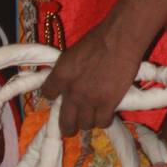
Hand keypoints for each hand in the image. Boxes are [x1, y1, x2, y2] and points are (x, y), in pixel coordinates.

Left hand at [41, 21, 142, 136]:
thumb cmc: (97, 39)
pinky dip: (104, 120)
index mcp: (60, 75)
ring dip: (89, 121)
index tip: (60, 98)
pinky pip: (103, 122)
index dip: (54, 97)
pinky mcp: (108, 104)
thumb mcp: (72, 54)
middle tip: (72, 126)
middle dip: (68, 126)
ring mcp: (90, 100)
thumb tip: (65, 83)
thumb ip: (66, 71)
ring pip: (85, 124)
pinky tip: (106, 114)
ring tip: (93, 115)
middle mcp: (71, 92)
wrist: (119, 39)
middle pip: (65, 122)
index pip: (47, 94)